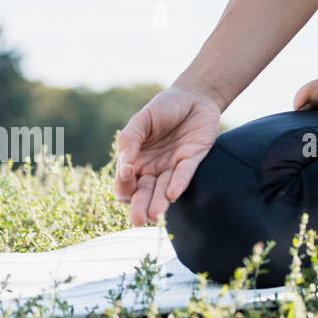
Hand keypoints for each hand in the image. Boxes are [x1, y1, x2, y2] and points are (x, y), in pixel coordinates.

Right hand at [112, 87, 221, 226]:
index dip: (123, 182)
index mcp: (136, 160)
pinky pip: (185, 174)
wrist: (194, 96)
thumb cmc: (164, 108)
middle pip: (143, 194)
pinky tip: (173, 193)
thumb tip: (124, 162)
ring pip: (163, 190)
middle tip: (139, 220)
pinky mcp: (193, 159)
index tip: (128, 172)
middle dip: (139, 207)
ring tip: (155, 214)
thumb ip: (130, 138)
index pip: (125, 182)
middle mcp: (153, 168)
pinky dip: (179, 183)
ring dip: (159, 202)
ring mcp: (173, 165)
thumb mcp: (143, 119)